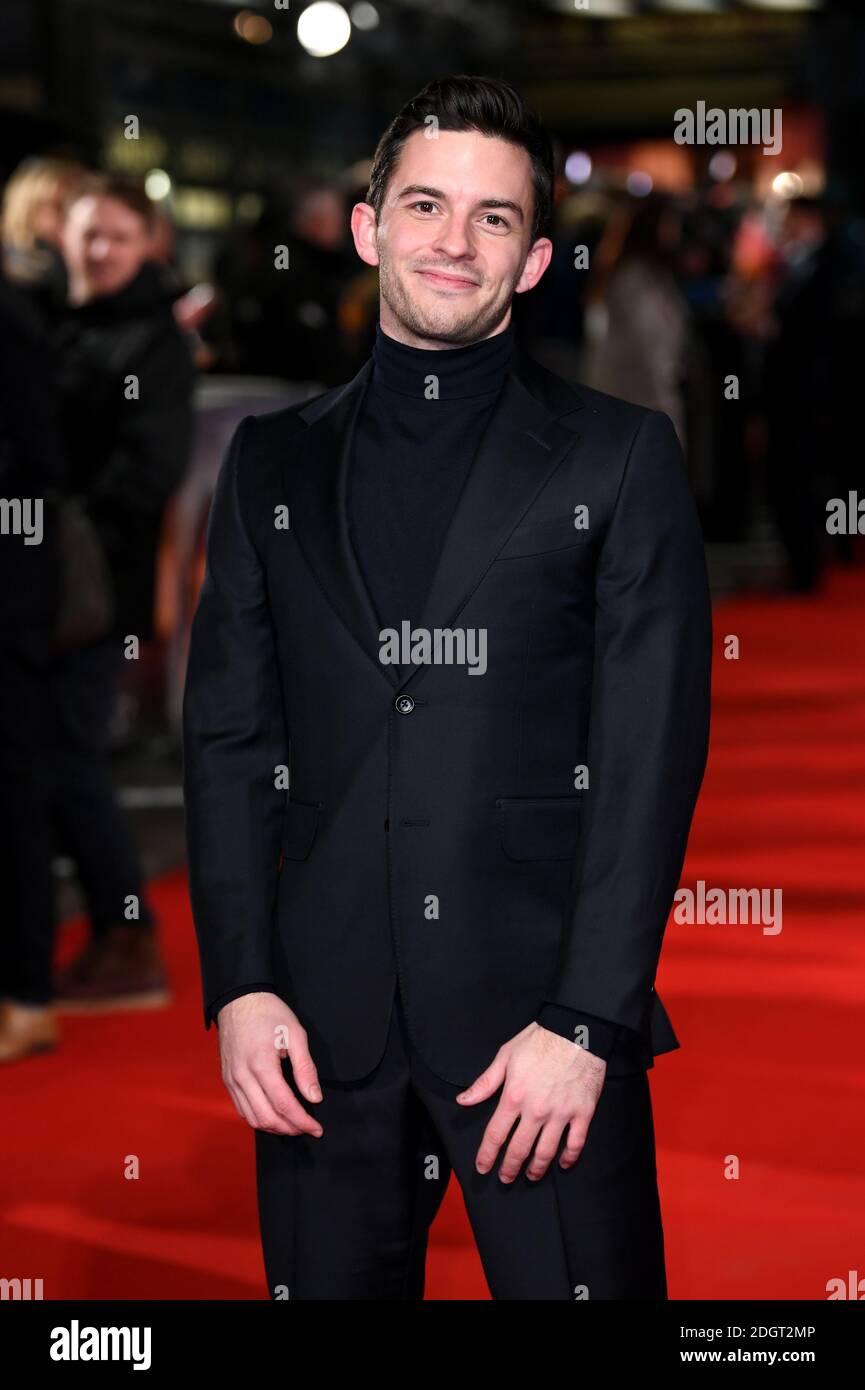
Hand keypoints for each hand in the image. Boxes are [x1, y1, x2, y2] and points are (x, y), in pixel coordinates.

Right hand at [216, 992, 323, 1137]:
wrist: (238, 1000)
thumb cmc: (269, 1013)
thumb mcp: (295, 1034)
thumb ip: (306, 1068)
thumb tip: (314, 1097)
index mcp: (261, 1065)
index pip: (284, 1105)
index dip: (303, 1121)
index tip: (317, 1129)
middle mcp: (242, 1077)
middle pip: (266, 1118)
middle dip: (290, 1129)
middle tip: (307, 1128)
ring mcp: (231, 1080)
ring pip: (252, 1118)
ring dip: (274, 1128)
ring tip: (293, 1126)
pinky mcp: (227, 1080)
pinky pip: (241, 1109)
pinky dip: (258, 1118)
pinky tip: (273, 1116)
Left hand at [455, 1022, 605, 1182]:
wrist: (576, 1031)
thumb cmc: (539, 1040)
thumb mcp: (505, 1056)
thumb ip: (485, 1083)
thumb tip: (463, 1100)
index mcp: (513, 1097)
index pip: (495, 1135)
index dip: (487, 1155)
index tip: (482, 1167)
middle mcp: (535, 1111)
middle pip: (519, 1149)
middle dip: (509, 1168)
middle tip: (505, 1178)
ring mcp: (560, 1114)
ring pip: (546, 1152)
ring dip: (536, 1169)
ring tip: (530, 1176)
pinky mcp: (582, 1113)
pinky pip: (575, 1144)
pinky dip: (568, 1158)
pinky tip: (562, 1164)